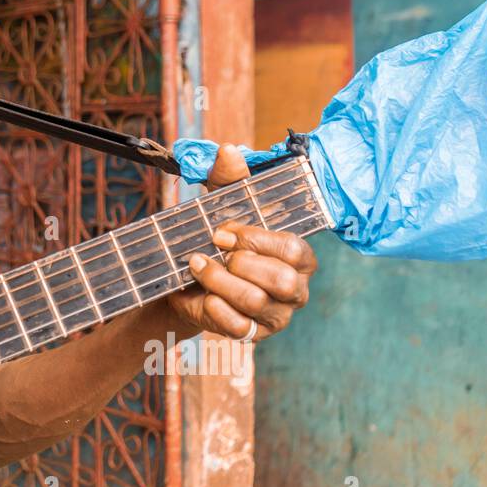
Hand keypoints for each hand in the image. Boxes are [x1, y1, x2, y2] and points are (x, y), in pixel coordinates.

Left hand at [166, 144, 317, 341]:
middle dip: (240, 263)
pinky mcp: (254, 335)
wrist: (186, 280)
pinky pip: (240, 327)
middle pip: (282, 281)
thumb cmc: (215, 238)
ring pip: (257, 303)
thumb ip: (229, 178)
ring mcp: (278, 316)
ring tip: (198, 266)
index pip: (292, 249)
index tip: (222, 231)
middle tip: (212, 250)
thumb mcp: (221, 203)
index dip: (256, 240)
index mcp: (299, 255)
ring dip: (220, 281)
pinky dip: (216, 309)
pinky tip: (203, 295)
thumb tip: (228, 151)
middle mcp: (296, 288)